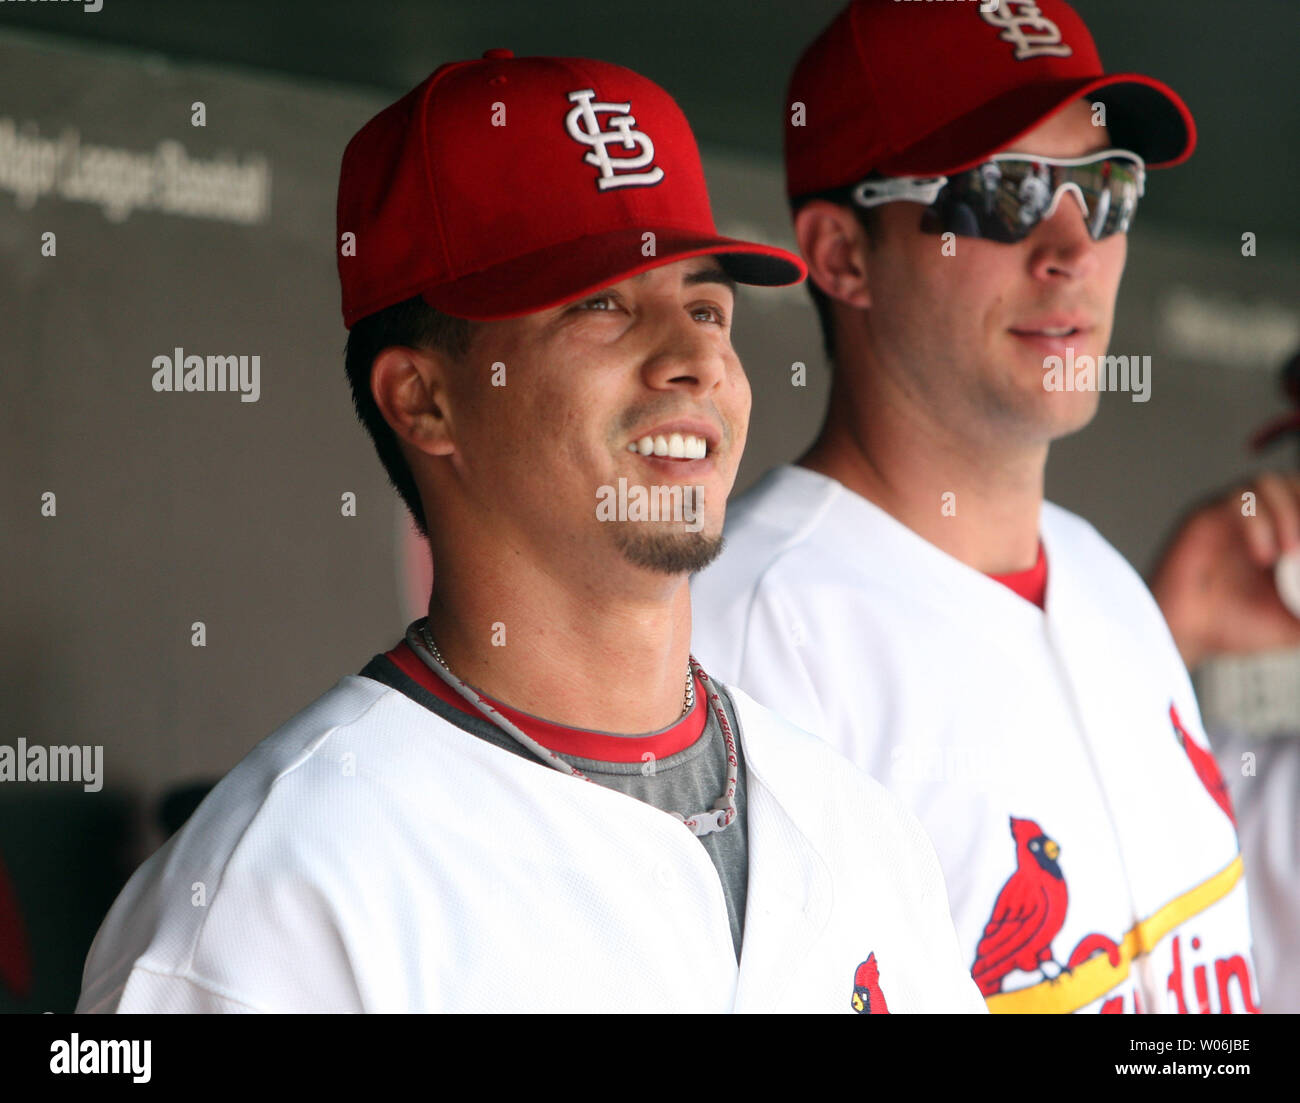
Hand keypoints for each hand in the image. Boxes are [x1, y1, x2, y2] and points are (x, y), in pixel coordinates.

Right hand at [1149, 473, 1299, 669]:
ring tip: (1290, 550)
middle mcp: (1260, 522)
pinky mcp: (1206, 517)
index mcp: (1284, 538)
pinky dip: (1259, 523)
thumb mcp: (1297, 625)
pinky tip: (1263, 555)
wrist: (1187, 637)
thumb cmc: (1233, 629)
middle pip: (1295, 484)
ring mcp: (1233, 517)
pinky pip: (1240, 499)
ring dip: (1289, 512)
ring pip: (1270, 482)